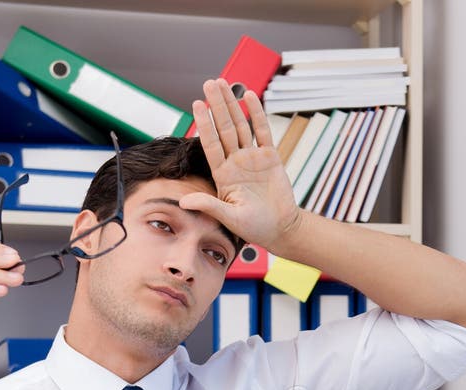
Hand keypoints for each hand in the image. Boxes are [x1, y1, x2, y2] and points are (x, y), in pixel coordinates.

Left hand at [179, 78, 301, 251]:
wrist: (281, 229)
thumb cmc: (255, 227)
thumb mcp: (229, 218)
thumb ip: (209, 206)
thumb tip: (183, 203)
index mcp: (223, 175)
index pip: (211, 144)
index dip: (204, 124)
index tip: (197, 104)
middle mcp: (235, 163)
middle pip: (224, 129)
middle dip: (217, 105)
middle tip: (209, 83)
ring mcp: (252, 158)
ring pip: (240, 125)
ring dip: (232, 105)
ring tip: (223, 83)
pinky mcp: (270, 157)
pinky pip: (262, 131)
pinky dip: (256, 114)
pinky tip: (248, 96)